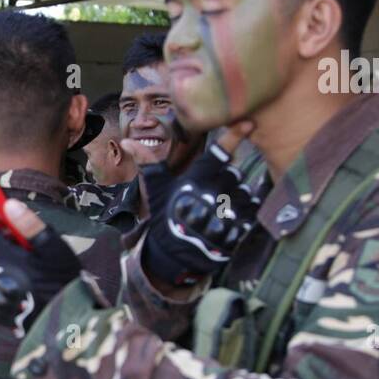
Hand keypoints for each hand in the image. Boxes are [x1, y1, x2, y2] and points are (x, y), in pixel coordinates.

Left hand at [0, 197, 82, 334]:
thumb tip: (9, 204)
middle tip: (5, 222)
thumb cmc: (67, 282)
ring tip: (20, 254)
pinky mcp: (2, 315)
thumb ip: (30, 225)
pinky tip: (21, 278)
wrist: (74, 325)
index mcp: (9, 262)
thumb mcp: (55, 249)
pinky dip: (3, 278)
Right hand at [142, 126, 261, 285]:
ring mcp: (229, 210)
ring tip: (219, 208)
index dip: (234, 136)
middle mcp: (214, 193)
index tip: (248, 123)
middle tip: (213, 192)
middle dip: (227, 179)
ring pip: (244, 190)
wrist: (175, 255)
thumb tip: (126, 142)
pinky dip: (245, 210)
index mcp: (195, 180)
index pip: (218, 153)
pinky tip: (232, 217)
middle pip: (234, 172)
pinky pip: (252, 208)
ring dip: (236, 195)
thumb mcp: (157, 189)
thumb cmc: (166, 216)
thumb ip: (148, 163)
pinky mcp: (241, 226)